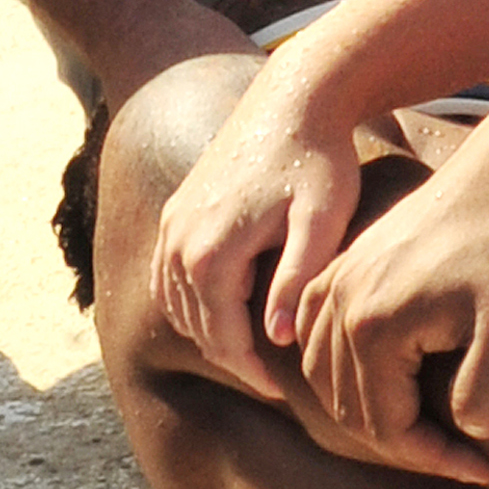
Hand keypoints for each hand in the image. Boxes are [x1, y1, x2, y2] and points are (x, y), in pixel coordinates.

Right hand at [152, 64, 363, 390]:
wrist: (296, 97)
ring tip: (251, 351)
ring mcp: (172, 222)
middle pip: (195, 324)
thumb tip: (275, 337)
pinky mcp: (176, 208)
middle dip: (230, 356)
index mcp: (211, 251)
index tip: (282, 392)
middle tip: (270, 381)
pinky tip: (224, 310)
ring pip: (175, 302)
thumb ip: (295, 281)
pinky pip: (167, 273)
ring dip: (208, 330)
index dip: (250, 372)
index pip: (222, 337)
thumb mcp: (321, 223)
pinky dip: (189, 301)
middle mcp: (178, 239)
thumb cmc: (319, 160)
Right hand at [292, 131, 488, 479]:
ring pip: (326, 371)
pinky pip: (324, 330)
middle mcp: (340, 302)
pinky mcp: (353, 257)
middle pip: (349, 405)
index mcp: (371, 326)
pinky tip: (388, 377)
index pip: (386, 426)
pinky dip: (346, 366)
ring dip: (371, 407)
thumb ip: (484, 393)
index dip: (434, 458)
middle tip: (461, 457)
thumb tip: (469, 433)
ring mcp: (340, 275)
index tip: (483, 469)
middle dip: (404, 441)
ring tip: (426, 429)